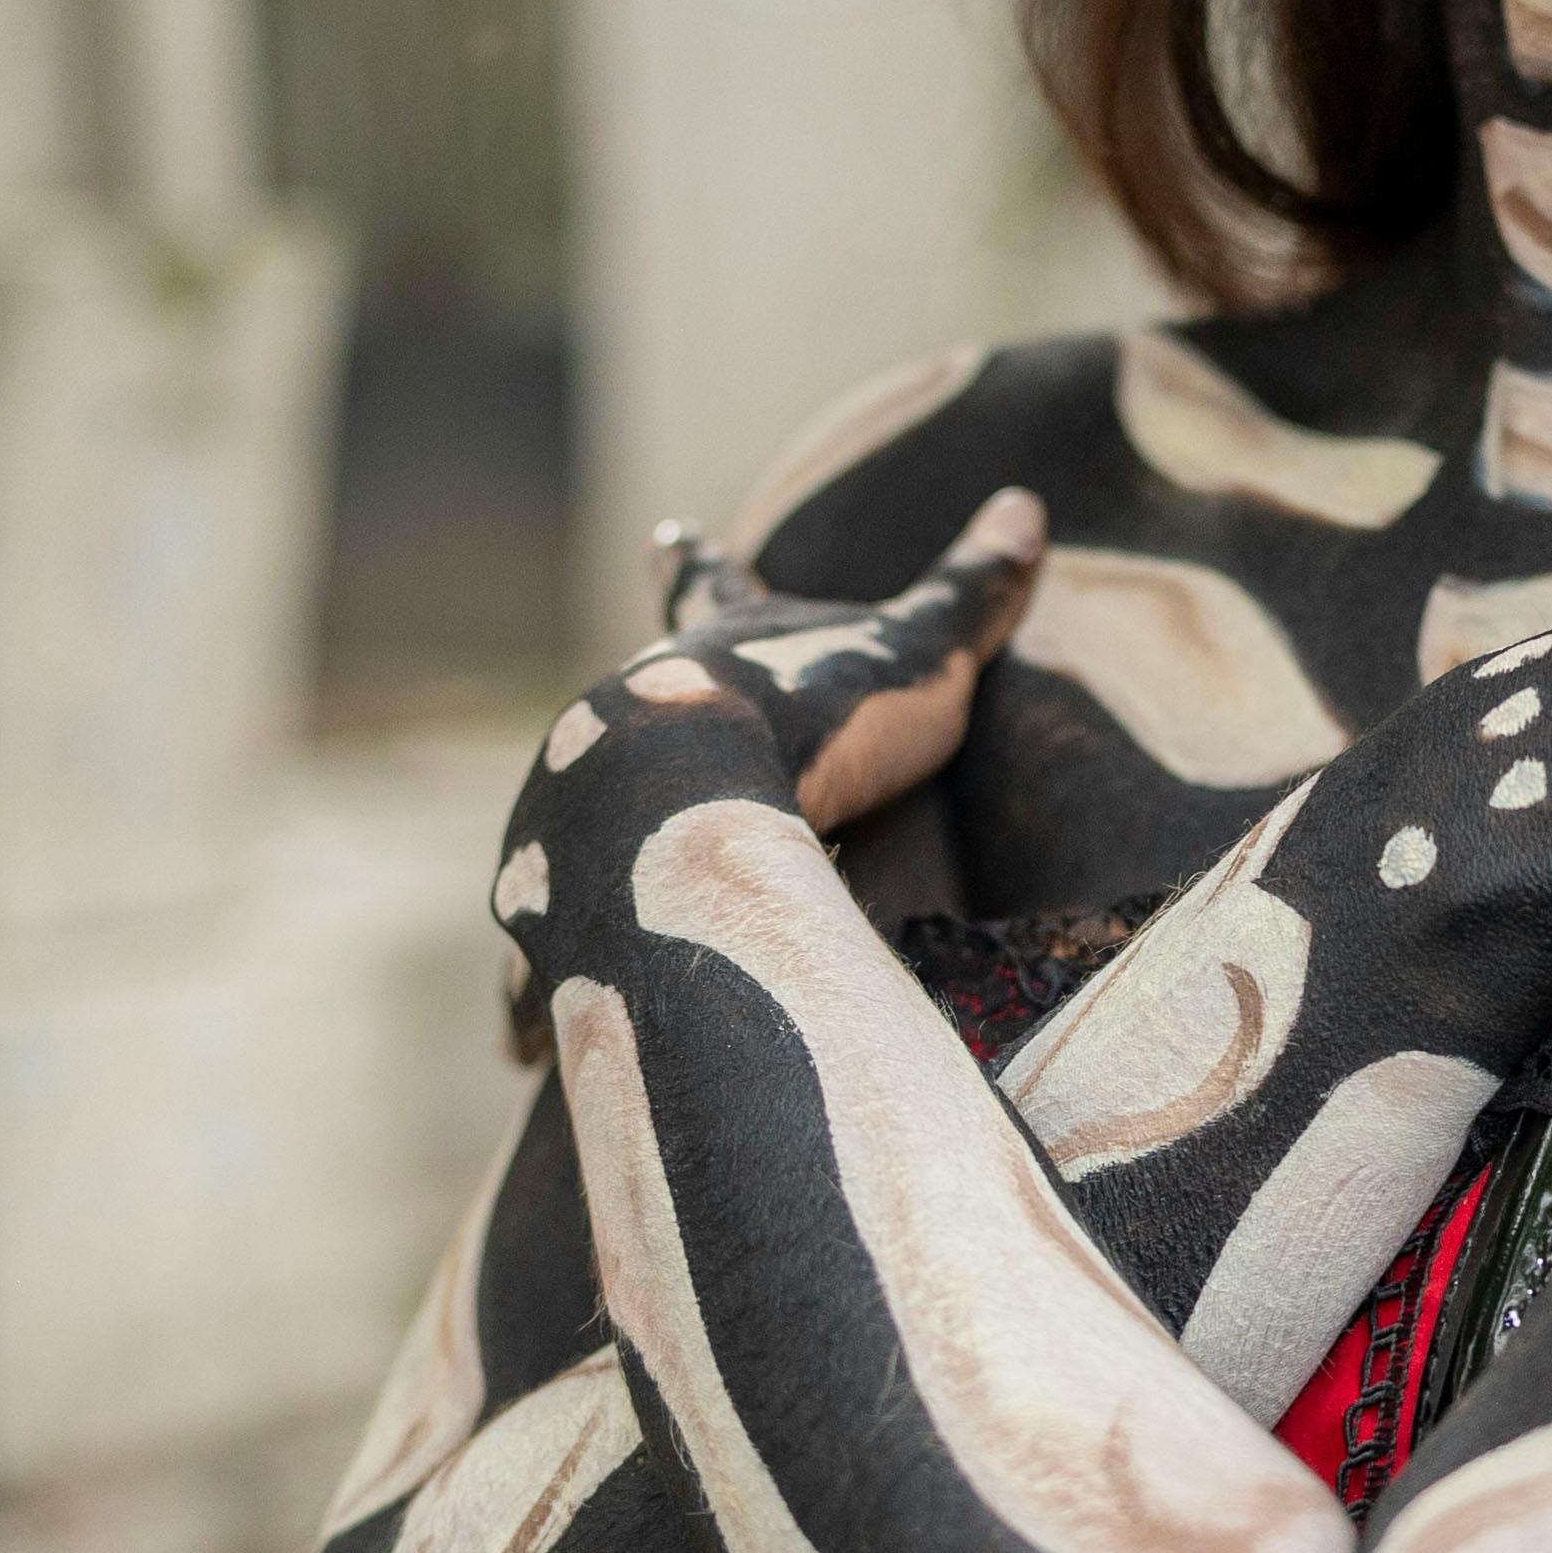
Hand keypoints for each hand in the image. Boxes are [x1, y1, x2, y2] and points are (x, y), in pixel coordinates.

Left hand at [488, 488, 1045, 1033]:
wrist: (688, 793)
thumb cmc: (813, 718)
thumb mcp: (919, 651)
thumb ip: (972, 590)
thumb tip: (1026, 502)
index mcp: (712, 652)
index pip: (709, 584)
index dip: (699, 559)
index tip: (666, 531)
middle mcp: (622, 717)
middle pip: (617, 716)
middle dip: (622, 738)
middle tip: (604, 754)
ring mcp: (572, 805)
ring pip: (564, 838)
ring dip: (569, 878)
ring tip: (571, 924)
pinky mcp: (550, 902)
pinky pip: (537, 961)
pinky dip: (532, 1002)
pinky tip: (524, 1050)